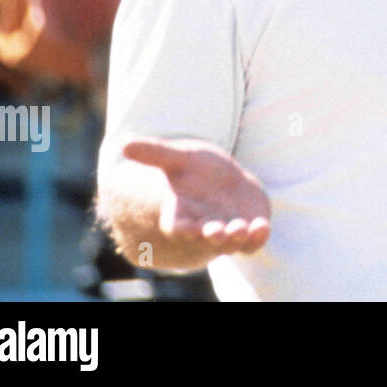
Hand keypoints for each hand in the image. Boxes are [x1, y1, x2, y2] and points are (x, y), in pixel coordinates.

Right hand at [122, 136, 270, 258]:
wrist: (221, 182)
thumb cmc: (194, 171)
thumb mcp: (177, 158)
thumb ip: (154, 153)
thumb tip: (123, 143)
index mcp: (181, 213)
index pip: (177, 226)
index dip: (182, 229)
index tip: (187, 229)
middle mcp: (203, 227)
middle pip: (206, 237)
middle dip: (213, 235)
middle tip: (218, 231)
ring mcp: (227, 231)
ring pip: (231, 242)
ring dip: (236, 238)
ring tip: (242, 228)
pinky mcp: (249, 230)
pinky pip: (253, 241)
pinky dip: (258, 237)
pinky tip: (262, 226)